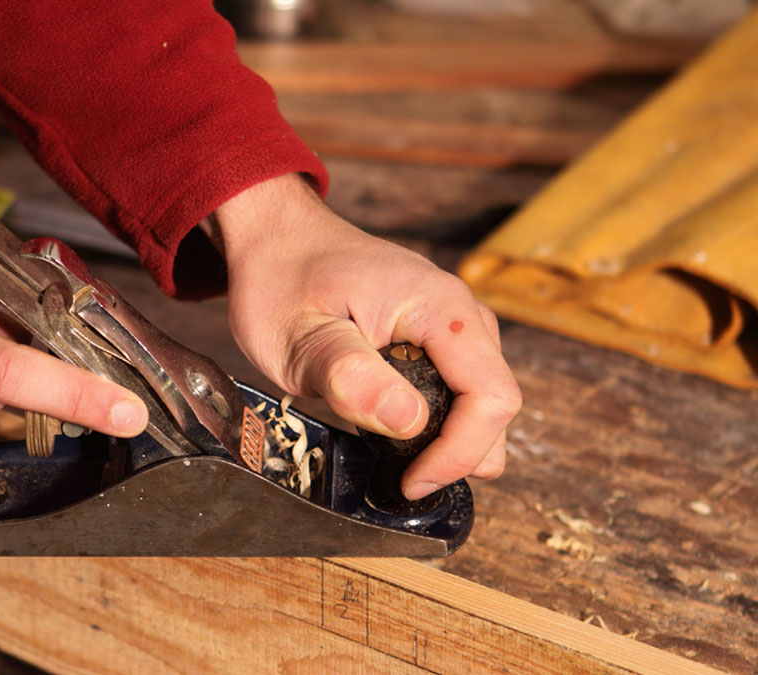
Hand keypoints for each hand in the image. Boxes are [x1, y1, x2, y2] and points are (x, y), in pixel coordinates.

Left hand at [213, 174, 520, 499]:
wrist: (276, 239)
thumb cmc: (282, 281)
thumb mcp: (299, 337)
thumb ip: (351, 377)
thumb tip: (411, 422)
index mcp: (439, 307)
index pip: (493, 398)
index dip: (460, 453)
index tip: (411, 482)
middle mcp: (461, 313)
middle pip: (495, 407)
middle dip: (455, 454)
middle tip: (396, 477)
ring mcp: (453, 326)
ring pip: (480, 404)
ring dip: (445, 441)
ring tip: (388, 454)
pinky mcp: (438, 339)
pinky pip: (458, 392)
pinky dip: (434, 423)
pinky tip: (387, 427)